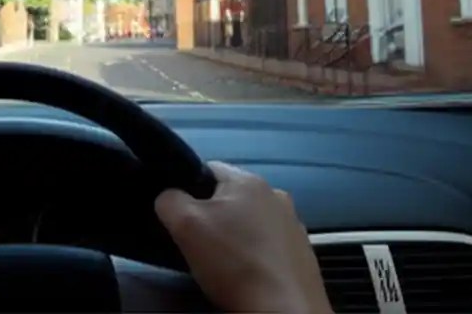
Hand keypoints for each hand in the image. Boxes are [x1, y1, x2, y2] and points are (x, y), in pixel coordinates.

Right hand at [155, 161, 331, 313]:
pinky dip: (255, 258)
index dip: (187, 190)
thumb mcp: (185, 225)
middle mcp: (277, 196)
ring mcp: (294, 226)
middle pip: (230, 200)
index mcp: (250, 180)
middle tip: (198, 243)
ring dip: (236, 239)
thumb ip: (169, 201)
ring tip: (224, 265)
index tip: (181, 217)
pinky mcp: (302, 254)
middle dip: (213, 218)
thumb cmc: (234, 262)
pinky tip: (248, 277)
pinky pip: (268, 248)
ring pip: (250, 225)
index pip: (208, 170)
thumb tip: (169, 198)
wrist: (283, 309)